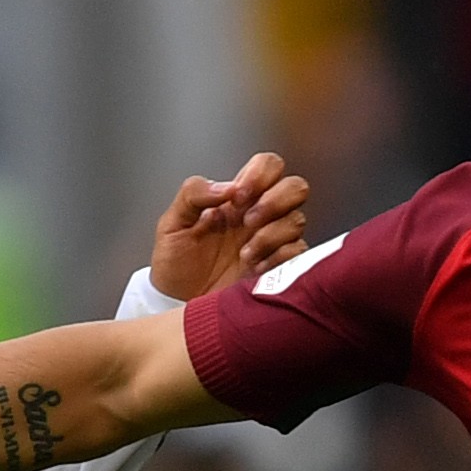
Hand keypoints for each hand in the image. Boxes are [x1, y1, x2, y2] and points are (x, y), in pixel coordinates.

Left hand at [148, 152, 311, 301]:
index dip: (260, 175)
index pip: (268, 166)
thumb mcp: (172, 223)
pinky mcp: (279, 269)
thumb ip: (194, 194)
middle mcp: (258, 217)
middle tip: (247, 221)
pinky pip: (298, 253)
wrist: (176, 304)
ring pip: (297, 220)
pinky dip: (278, 258)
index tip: (237, 197)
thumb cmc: (175, 265)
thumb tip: (226, 186)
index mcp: (236, 200)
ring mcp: (271, 243)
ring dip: (270, 235)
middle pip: (295, 187)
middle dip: (273, 200)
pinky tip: (255, 268)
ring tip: (244, 254)